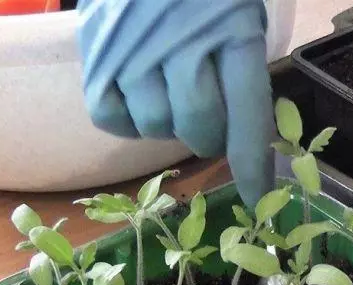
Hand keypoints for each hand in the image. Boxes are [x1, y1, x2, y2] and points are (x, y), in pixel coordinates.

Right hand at [76, 0, 274, 206]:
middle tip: (211, 123)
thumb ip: (245, 61)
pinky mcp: (94, 55)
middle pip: (198, 127)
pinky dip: (129, 121)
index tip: (258, 198)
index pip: (247, 113)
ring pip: (155, 126)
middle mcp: (181, 46)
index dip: (253, 163)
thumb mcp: (241, 9)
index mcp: (232, 30)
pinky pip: (110, 118)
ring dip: (170, 124)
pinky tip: (141, 98)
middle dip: (211, 137)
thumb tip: (250, 128)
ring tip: (173, 96)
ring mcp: (132, 52)